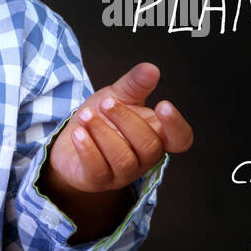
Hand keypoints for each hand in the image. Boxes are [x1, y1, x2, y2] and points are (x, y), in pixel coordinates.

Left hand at [46, 61, 193, 196]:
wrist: (69, 141)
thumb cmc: (102, 119)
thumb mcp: (117, 95)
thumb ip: (135, 84)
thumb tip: (151, 69)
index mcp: (155, 135)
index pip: (180, 139)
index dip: (176, 125)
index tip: (163, 104)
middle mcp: (143, 159)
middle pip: (149, 145)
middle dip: (126, 120)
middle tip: (106, 102)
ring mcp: (122, 173)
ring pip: (122, 158)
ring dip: (102, 132)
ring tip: (85, 115)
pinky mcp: (98, 181)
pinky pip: (98, 169)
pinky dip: (87, 149)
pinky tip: (78, 133)